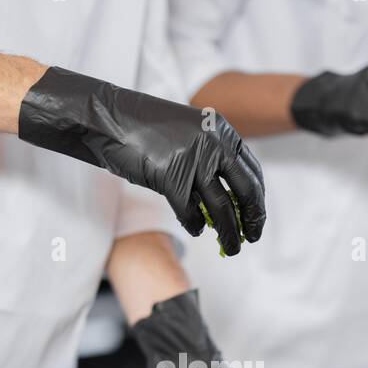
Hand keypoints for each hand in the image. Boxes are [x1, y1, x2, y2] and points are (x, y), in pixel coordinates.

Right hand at [18, 67, 264, 255]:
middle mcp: (213, 144)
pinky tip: (196, 230)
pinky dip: (195, 225)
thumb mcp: (189, 133)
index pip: (252, 171)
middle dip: (252, 218)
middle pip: (245, 191)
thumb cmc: (147, 129)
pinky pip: (191, 211)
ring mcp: (193, 160)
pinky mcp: (171, 177)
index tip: (257, 216)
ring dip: (229, 233)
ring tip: (232, 248)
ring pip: (222, 208)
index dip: (258, 198)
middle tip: (252, 236)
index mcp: (221, 130)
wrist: (109, 119)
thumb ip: (211, 158)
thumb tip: (230, 198)